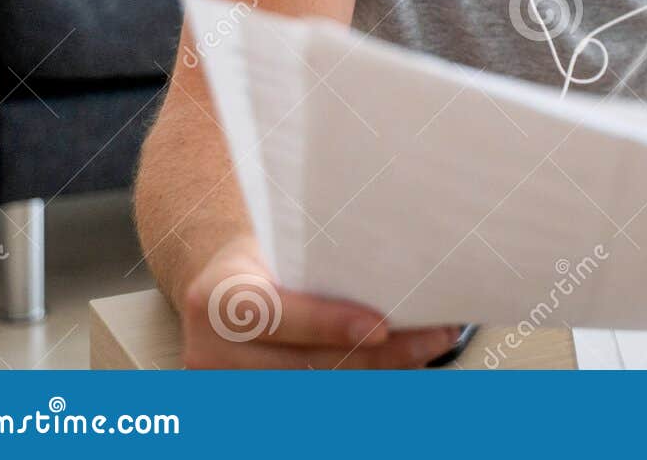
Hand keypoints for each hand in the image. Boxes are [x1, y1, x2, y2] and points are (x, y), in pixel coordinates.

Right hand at [180, 234, 464, 368]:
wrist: (217, 288)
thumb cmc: (258, 256)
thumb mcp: (273, 243)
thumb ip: (314, 259)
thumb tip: (395, 265)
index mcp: (214, 297)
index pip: (274, 315)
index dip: (328, 324)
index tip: (382, 328)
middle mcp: (211, 352)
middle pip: (305, 366)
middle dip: (377, 355)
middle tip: (434, 336)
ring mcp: (226, 388)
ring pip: (316, 388)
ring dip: (379, 372)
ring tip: (429, 346)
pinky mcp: (247, 403)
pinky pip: (314, 396)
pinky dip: (361, 381)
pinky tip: (401, 365)